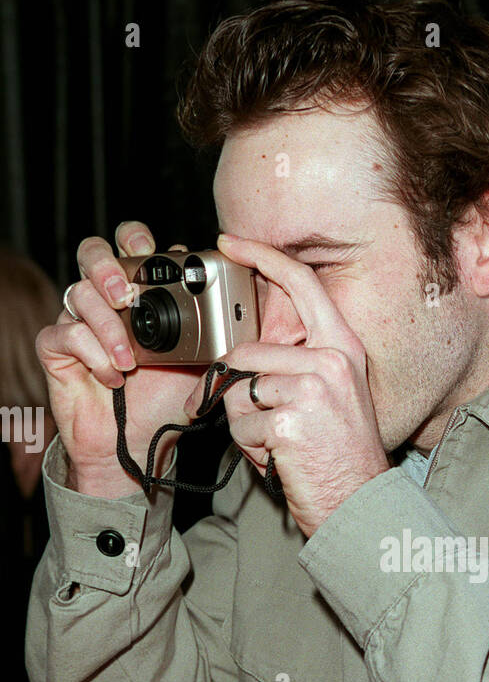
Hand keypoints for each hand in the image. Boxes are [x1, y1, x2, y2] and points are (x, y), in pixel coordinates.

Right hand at [35, 222, 201, 496]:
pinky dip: (92, 354)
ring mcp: (78, 320)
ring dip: (108, 327)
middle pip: (93, 252)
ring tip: (130, 362)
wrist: (137, 440)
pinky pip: (65, 333)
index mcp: (140, 292)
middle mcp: (105, 299)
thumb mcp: (200, 362)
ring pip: (78, 293)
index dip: (138, 241)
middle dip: (108, 265)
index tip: (157, 257)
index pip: (132, 245)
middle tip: (125, 294)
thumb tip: (241, 308)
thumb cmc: (165, 398)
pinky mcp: (55, 346)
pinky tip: (113, 376)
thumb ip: (214, 332)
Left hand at [183, 233, 389, 535]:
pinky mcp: (288, 420)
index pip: (302, 285)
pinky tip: (281, 459)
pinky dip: (250, 449)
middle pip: (245, 354)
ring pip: (236, 392)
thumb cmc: (340, 454)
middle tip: (253, 424)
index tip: (229, 243)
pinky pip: (239, 426)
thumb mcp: (330, 396)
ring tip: (279, 445)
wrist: (360, 503)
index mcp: (342, 347)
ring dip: (244, 427)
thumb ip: (295, 366)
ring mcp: (310, 389)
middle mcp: (330, 361)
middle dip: (232, 393)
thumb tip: (239, 357)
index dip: (263, 257)